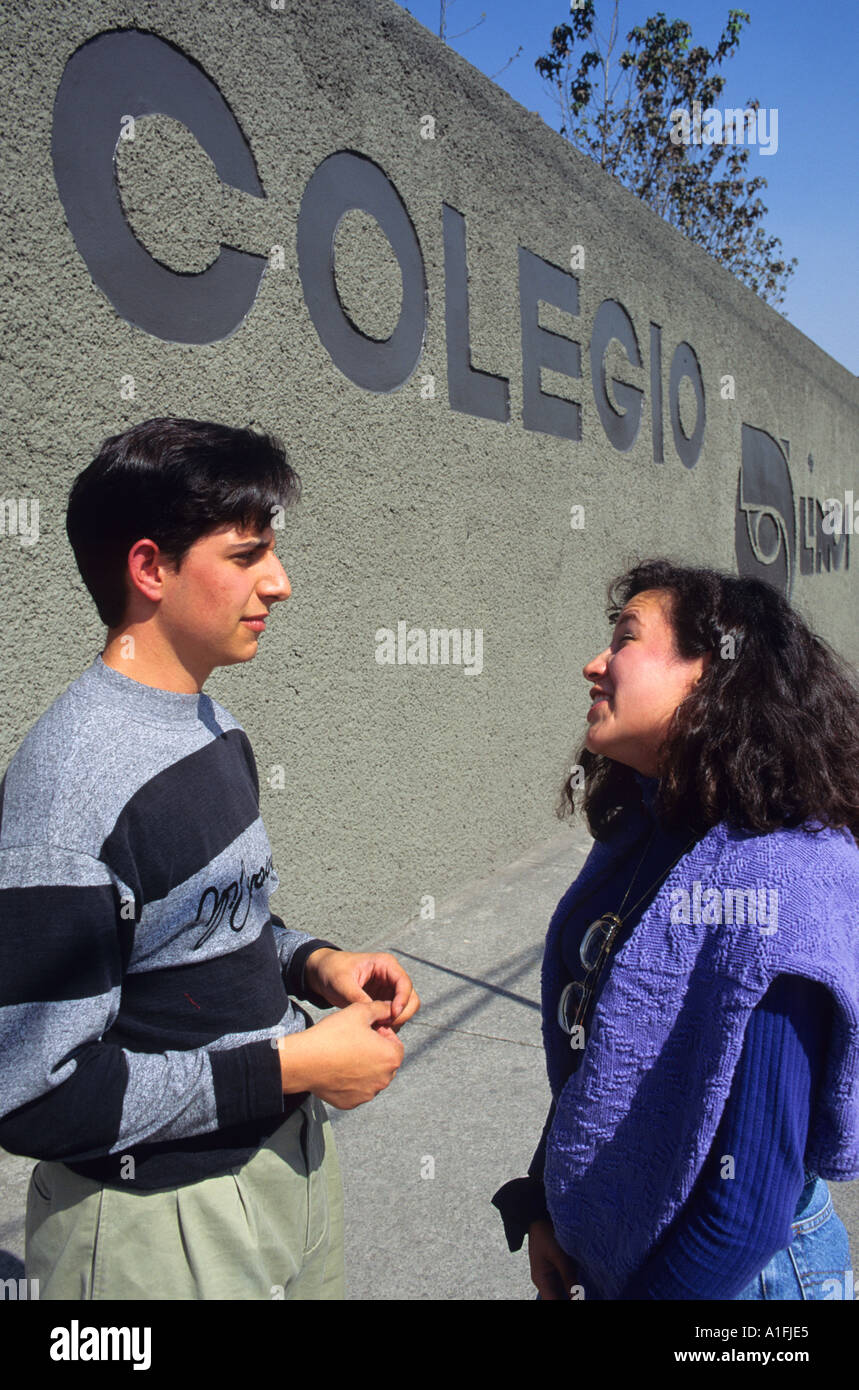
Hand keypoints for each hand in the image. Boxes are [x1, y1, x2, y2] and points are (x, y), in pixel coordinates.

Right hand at [278, 999, 403, 1107]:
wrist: (305, 1061)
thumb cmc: (334, 1035)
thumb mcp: (359, 1011)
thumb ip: (380, 1008)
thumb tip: (391, 1008)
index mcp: (391, 1058)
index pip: (396, 1045)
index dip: (382, 1035)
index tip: (366, 1031)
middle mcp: (384, 1080)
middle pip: (385, 1063)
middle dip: (375, 1052)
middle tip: (355, 1041)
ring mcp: (368, 1094)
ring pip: (372, 1077)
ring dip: (364, 1067)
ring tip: (344, 1054)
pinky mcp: (352, 1102)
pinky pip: (356, 1090)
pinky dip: (351, 1081)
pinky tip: (337, 1068)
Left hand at [304, 949, 419, 1030]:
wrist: (322, 973)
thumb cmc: (332, 970)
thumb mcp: (342, 983)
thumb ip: (358, 997)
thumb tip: (375, 1015)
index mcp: (385, 965)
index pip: (404, 983)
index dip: (402, 1000)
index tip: (392, 1015)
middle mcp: (391, 977)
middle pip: (411, 999)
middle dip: (401, 1014)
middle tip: (383, 1025)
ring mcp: (389, 991)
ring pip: (405, 1010)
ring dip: (394, 1022)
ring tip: (375, 1028)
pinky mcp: (383, 1003)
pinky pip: (393, 1017)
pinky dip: (387, 1025)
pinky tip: (373, 1029)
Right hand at [528, 1219, 579, 1299]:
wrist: (538, 1217)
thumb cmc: (546, 1233)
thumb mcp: (558, 1254)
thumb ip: (568, 1276)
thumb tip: (577, 1298)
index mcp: (541, 1279)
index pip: (552, 1302)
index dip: (568, 1303)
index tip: (581, 1300)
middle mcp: (545, 1282)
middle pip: (557, 1299)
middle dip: (573, 1298)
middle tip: (586, 1294)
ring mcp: (550, 1277)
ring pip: (563, 1293)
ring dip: (574, 1293)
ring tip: (587, 1291)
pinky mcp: (557, 1271)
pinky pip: (565, 1285)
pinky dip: (574, 1286)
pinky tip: (584, 1285)